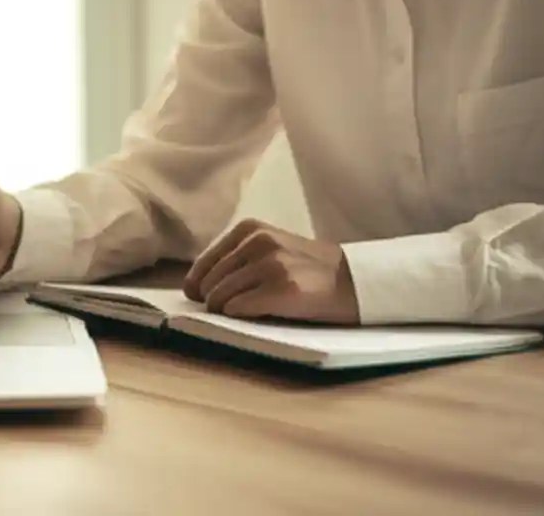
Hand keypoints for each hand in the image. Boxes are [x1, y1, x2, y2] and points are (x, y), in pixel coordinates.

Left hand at [183, 219, 359, 323]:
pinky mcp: (281, 289)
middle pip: (208, 283)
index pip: (203, 264)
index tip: (201, 299)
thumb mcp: (269, 246)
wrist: (351, 280)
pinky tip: (256, 314)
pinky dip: (239, 316)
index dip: (197, 286)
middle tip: (227, 310)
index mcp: (249, 228)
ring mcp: (270, 265)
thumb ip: (235, 257)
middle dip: (212, 301)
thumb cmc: (305, 269)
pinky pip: (238, 308)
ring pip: (219, 297)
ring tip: (244, 312)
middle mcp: (257, 242)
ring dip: (225, 311)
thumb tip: (192, 288)